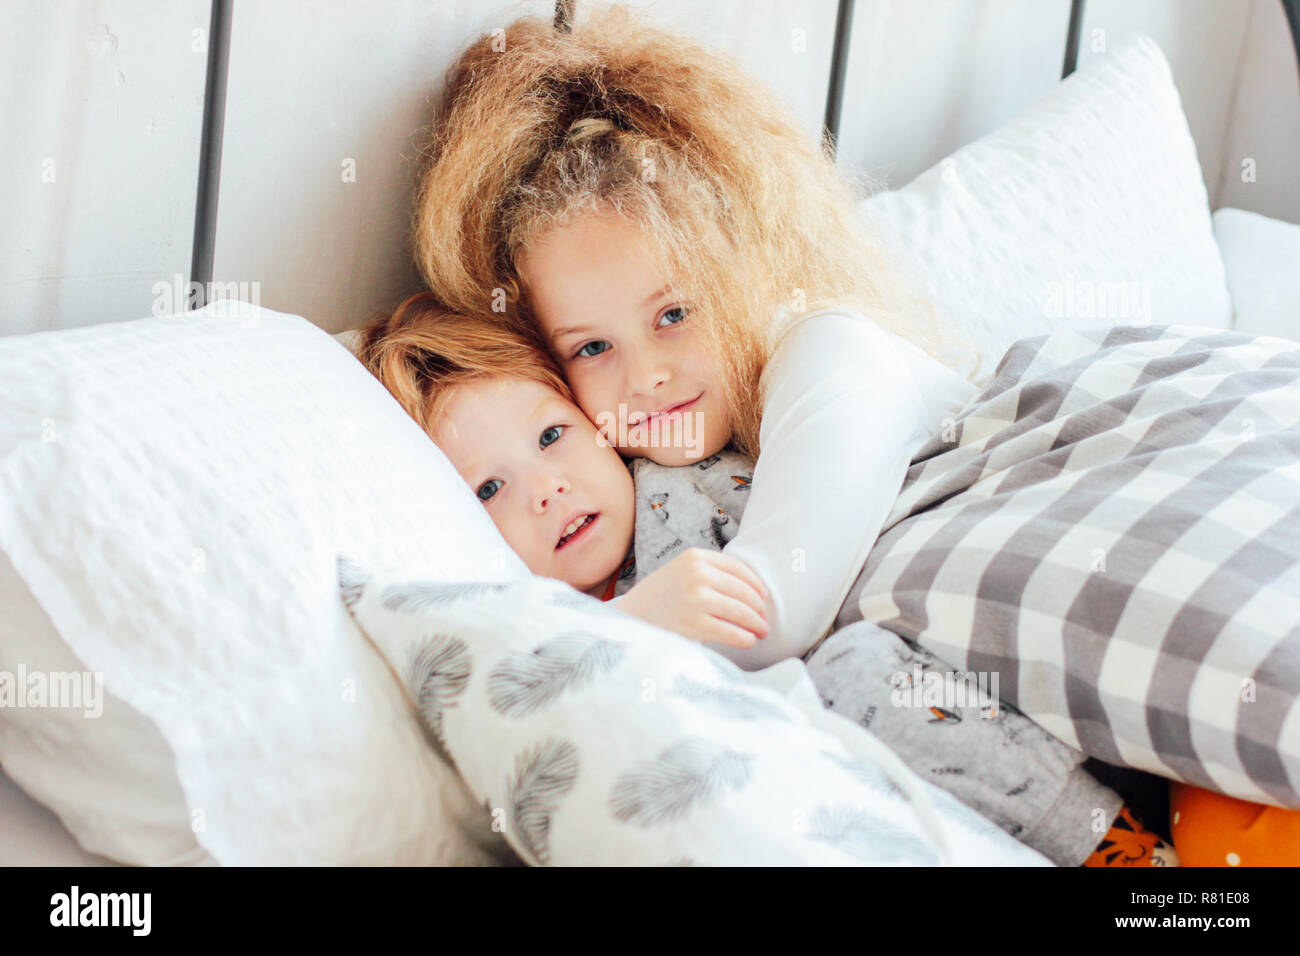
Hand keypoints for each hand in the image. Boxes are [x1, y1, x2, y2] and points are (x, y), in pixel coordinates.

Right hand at [615, 548, 769, 648]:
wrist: (630, 618)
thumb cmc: (660, 597)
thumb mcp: (681, 572)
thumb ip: (710, 572)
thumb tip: (754, 591)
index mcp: (695, 557)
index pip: (738, 568)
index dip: (756, 584)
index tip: (763, 597)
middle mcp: (696, 574)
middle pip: (742, 591)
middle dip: (758, 609)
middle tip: (765, 621)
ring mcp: (696, 599)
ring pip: (740, 612)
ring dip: (756, 624)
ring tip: (761, 632)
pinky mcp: (694, 624)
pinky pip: (731, 632)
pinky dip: (744, 638)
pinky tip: (748, 640)